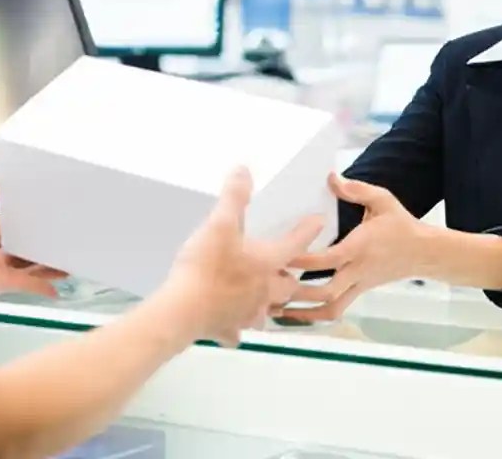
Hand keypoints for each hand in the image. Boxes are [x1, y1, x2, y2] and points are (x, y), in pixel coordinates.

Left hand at [0, 179, 67, 301]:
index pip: (3, 223)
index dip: (20, 219)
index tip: (40, 214)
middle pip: (18, 246)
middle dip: (37, 243)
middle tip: (59, 236)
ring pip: (27, 266)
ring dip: (46, 265)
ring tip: (67, 259)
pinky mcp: (1, 285)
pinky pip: (26, 285)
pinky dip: (42, 287)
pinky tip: (59, 286)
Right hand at [163, 167, 324, 347]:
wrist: (183, 310)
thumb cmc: (206, 265)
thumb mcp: (219, 223)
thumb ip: (234, 197)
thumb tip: (244, 170)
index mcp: (267, 263)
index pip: (295, 245)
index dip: (307, 231)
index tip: (318, 222)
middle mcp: (264, 292)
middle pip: (287, 287)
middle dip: (291, 278)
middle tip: (289, 271)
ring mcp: (246, 314)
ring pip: (266, 311)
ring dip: (269, 304)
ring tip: (264, 299)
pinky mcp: (227, 329)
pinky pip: (236, 331)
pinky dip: (236, 328)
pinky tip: (231, 327)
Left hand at [281, 174, 423, 322]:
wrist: (424, 252)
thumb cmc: (400, 224)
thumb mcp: (382, 200)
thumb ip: (356, 189)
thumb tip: (331, 177)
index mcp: (360, 247)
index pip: (328, 259)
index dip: (303, 260)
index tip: (279, 256)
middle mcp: (357, 270)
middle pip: (326, 290)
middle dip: (298, 292)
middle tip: (271, 286)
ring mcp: (359, 285)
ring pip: (331, 307)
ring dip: (305, 312)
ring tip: (277, 309)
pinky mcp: (359, 292)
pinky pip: (337, 309)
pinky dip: (317, 315)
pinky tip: (297, 314)